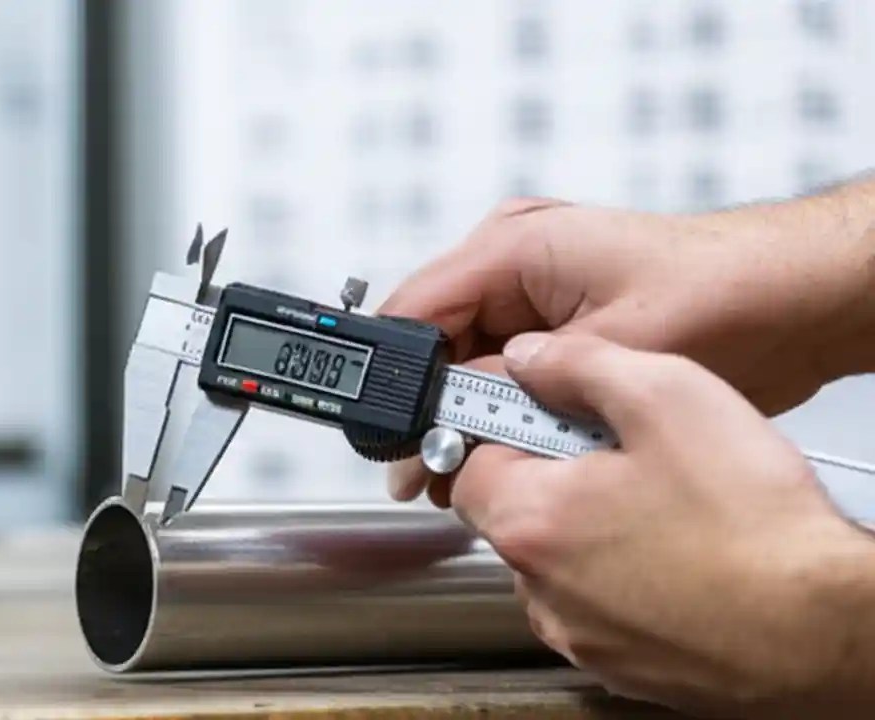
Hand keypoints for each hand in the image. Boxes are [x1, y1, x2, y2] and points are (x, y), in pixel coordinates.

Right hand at [380, 196, 874, 503]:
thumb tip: (457, 414)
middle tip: (427, 467)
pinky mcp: (553, 320)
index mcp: (517, 244)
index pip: (416, 309)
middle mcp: (515, 260)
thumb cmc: (731, 291)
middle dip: (428, 408)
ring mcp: (532, 290)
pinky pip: (500, 366)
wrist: (794, 297)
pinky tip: (502, 444)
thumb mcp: (616, 348)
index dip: (395, 378)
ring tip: (462, 465)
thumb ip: (525, 380)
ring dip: (462, 413)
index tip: (393, 435)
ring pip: (464, 359)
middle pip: (434, 340)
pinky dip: (497, 408)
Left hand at [451, 332, 872, 715]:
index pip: (463, 463)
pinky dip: (620, 576)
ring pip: (554, 561)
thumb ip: (580, 364)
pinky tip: (676, 553)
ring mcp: (577, 633)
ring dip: (586, 528)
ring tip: (659, 506)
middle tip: (616, 453)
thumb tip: (531, 356)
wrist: (821, 627)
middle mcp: (538, 587)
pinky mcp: (619, 664)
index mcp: (529, 519)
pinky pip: (595, 604)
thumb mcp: (667, 396)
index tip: (538, 413)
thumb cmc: (754, 525)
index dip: (502, 429)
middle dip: (549, 477)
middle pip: (509, 513)